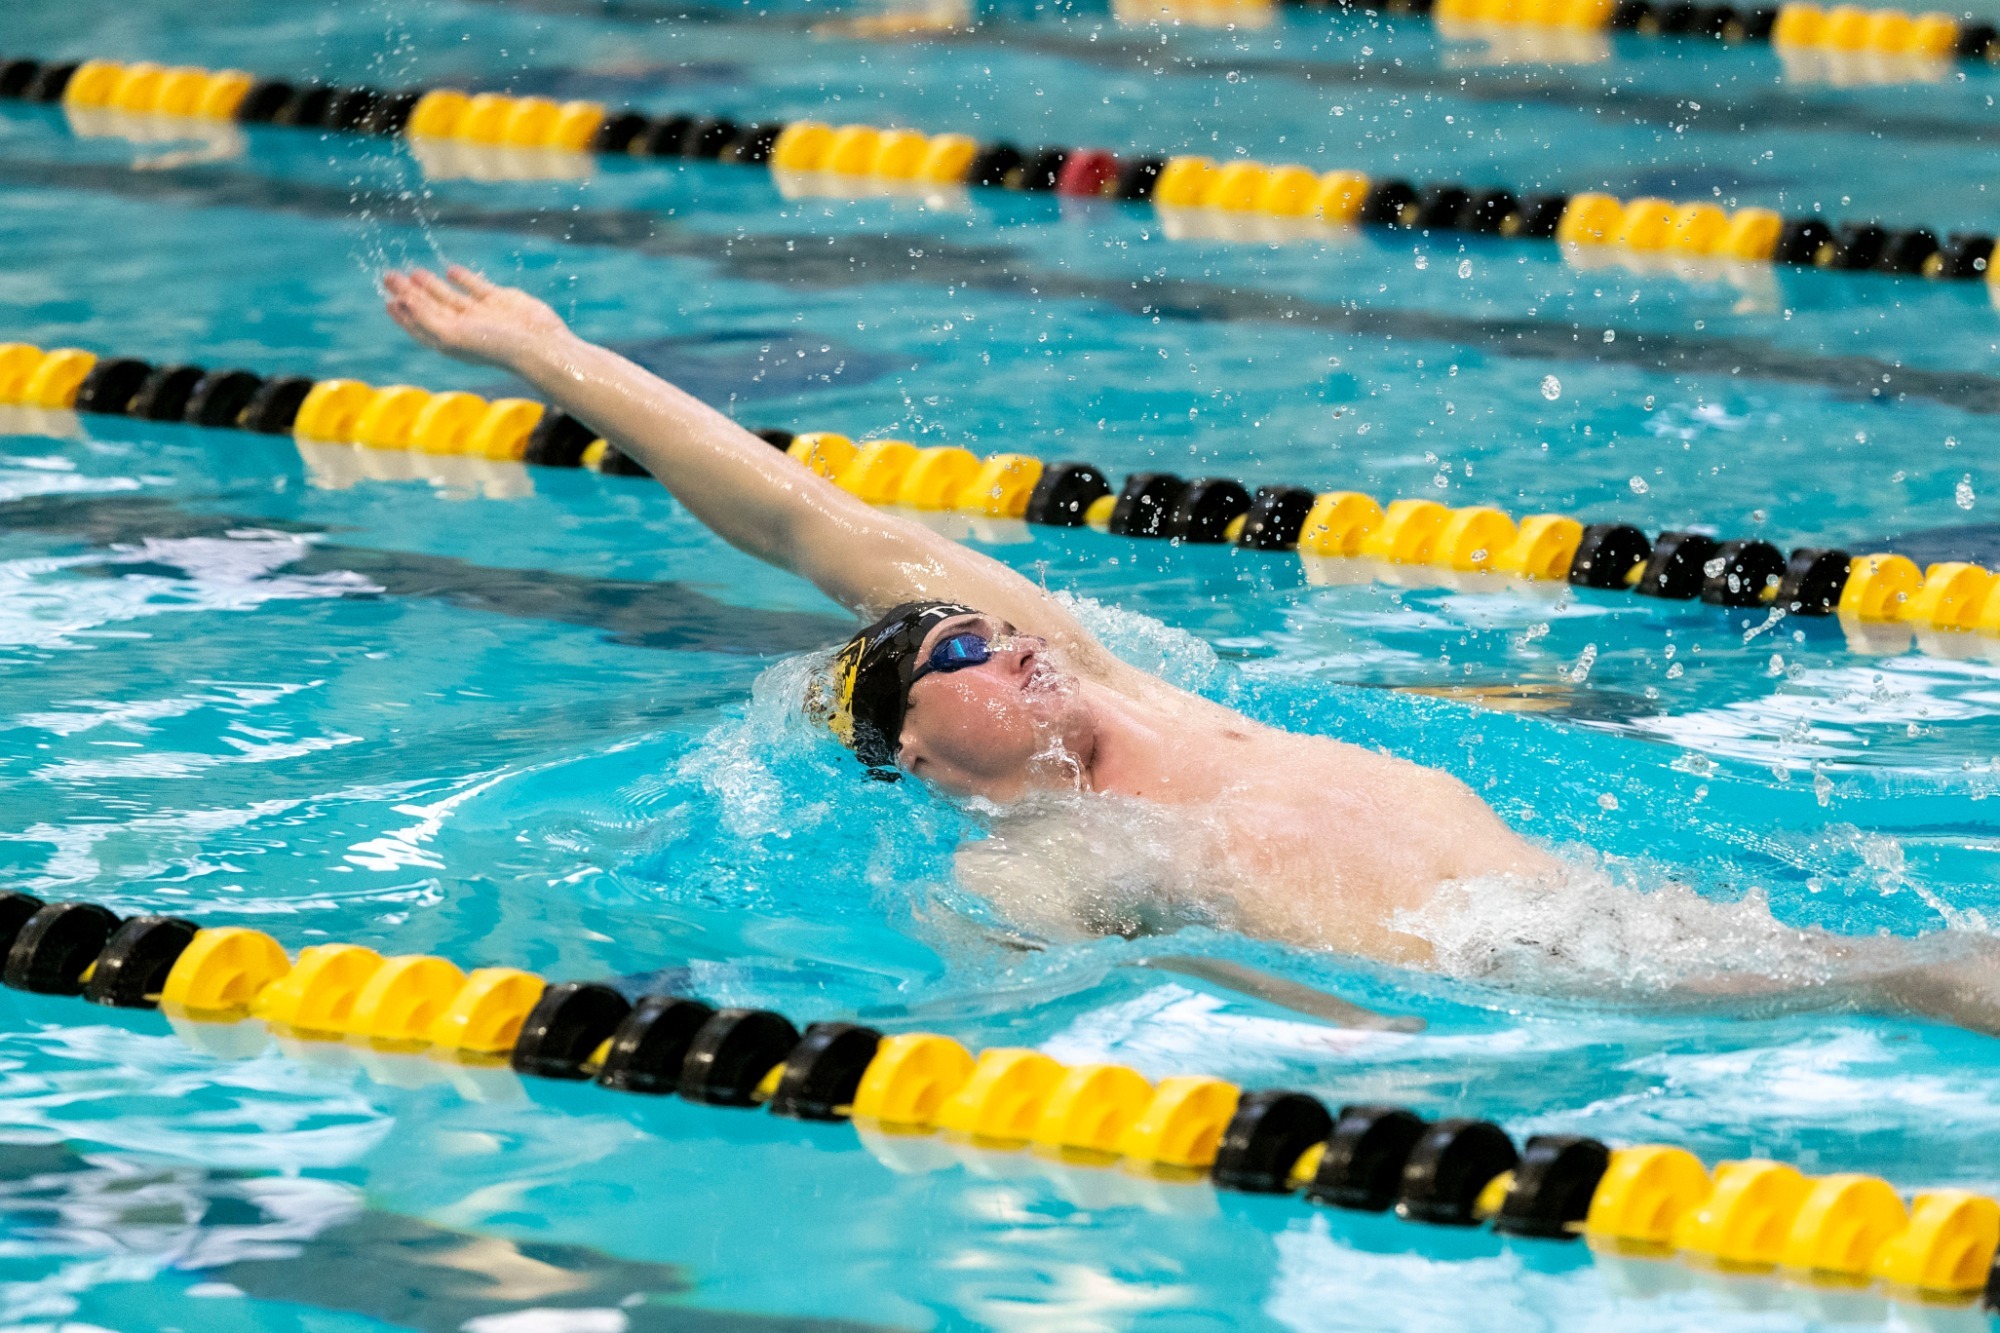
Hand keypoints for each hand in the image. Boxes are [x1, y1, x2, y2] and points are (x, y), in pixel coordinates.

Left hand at [381, 266, 571, 370]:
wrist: (538, 343)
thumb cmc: (494, 345)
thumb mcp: (452, 335)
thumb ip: (425, 317)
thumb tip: (400, 301)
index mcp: (450, 341)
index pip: (420, 326)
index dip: (404, 315)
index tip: (388, 300)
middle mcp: (464, 328)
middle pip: (430, 308)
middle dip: (410, 293)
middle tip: (390, 276)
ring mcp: (482, 314)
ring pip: (450, 296)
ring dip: (431, 285)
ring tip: (414, 272)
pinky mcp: (500, 300)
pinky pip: (475, 287)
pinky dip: (463, 279)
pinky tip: (450, 272)